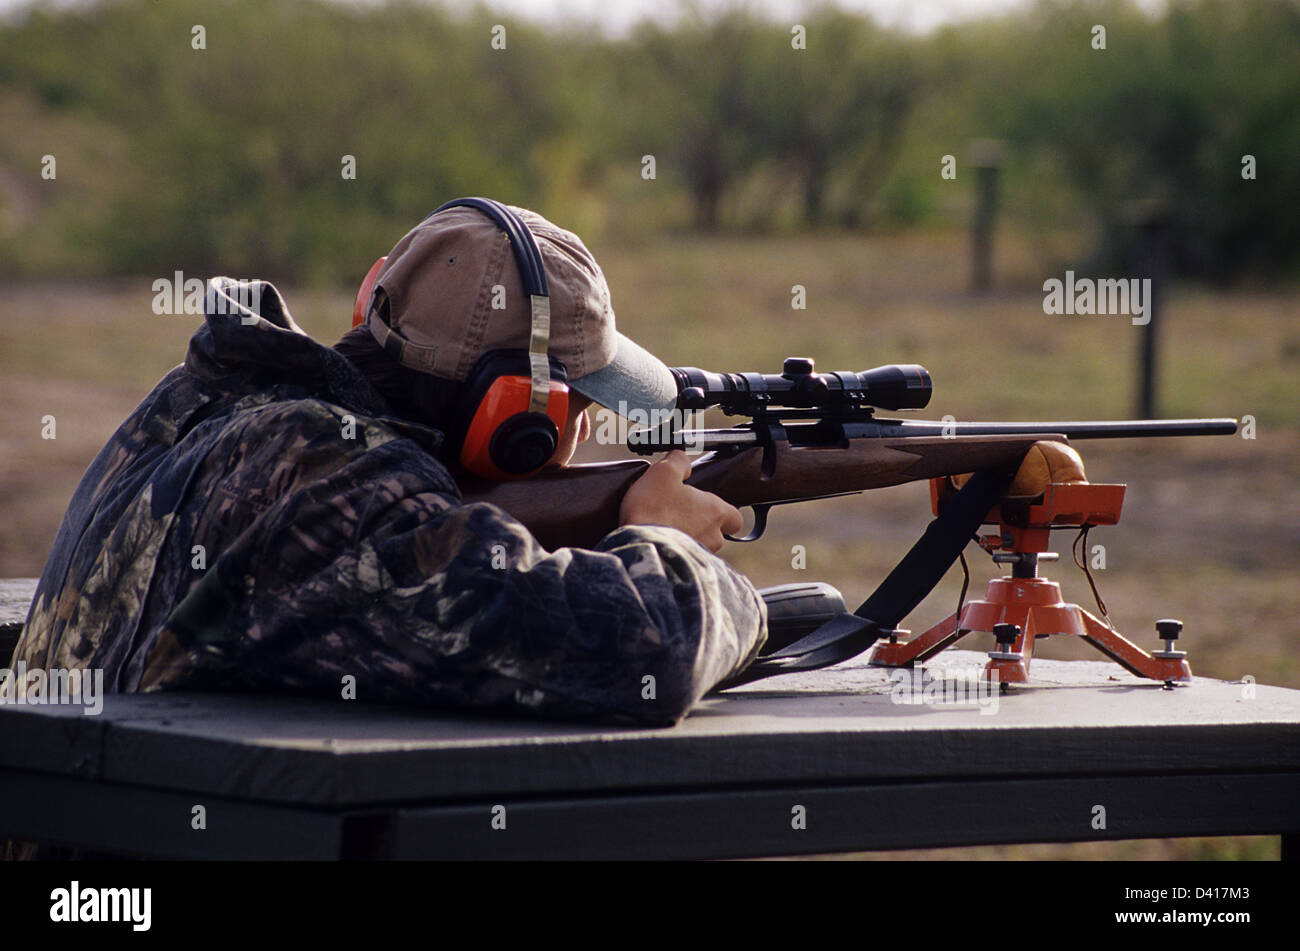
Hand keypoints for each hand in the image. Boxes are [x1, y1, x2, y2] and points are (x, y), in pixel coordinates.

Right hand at [619, 450, 743, 552]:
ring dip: (688, 541)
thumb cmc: (653, 510)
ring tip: (665, 532)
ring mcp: (700, 557)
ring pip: (701, 549)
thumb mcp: (663, 473)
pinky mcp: (686, 571)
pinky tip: (659, 546)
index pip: (735, 517)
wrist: (640, 548)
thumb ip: (678, 462)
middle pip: (717, 534)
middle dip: (702, 527)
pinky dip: (676, 555)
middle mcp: (714, 537)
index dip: (723, 512)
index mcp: (715, 512)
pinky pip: (686, 562)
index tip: (706, 506)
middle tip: (681, 517)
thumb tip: (682, 460)